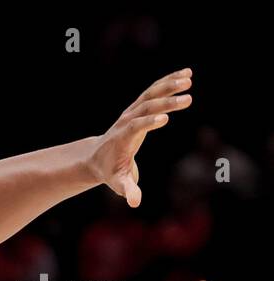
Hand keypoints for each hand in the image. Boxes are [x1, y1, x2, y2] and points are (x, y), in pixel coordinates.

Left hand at [88, 68, 191, 207]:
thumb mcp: (118, 183)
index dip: (148, 123)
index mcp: (123, 138)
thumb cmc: (110, 172)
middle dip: (166, 102)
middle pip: (146, 107)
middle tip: (188, 98)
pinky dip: (169, 81)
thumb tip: (135, 203)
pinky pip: (154, 91)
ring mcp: (132, 112)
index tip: (165, 119)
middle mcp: (126, 121)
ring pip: (150, 94)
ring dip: (169, 85)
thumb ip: (127, 191)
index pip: (135, 127)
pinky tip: (187, 73)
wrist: (97, 157)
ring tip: (189, 78)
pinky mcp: (138, 107)